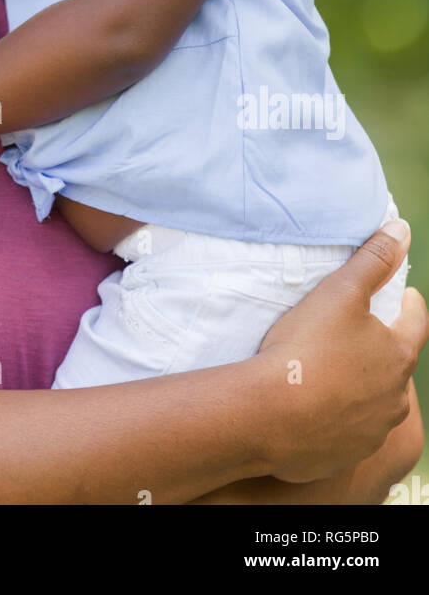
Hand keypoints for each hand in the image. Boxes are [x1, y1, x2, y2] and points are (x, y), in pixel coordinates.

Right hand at [254, 221, 426, 483]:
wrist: (271, 416)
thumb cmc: (306, 348)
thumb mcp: (339, 292)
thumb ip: (373, 260)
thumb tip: (402, 231)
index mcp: (397, 355)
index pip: (416, 322)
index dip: (410, 304)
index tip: (404, 296)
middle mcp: (394, 397)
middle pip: (396, 365)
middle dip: (382, 348)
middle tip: (356, 332)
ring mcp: (372, 430)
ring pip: (376, 402)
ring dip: (362, 386)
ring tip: (333, 370)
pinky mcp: (347, 454)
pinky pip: (349, 430)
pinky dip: (340, 416)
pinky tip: (315, 405)